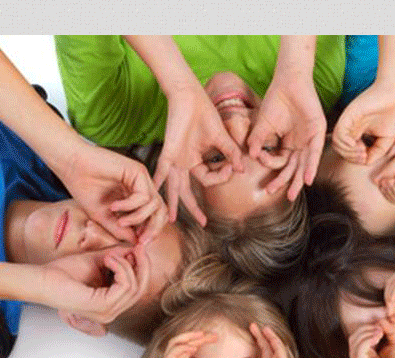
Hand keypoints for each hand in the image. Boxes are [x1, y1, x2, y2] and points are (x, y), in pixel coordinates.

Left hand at [40, 244, 150, 331]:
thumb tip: (137, 249)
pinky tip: (107, 260)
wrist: (43, 278)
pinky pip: (125, 286)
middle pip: (141, 289)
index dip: (142, 267)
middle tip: (137, 247)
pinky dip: (120, 268)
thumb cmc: (63, 272)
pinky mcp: (101, 307)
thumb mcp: (98, 261)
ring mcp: (106, 313)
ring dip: (125, 264)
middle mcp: (110, 313)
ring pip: (134, 286)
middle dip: (143, 265)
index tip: (138, 248)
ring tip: (109, 256)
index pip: (138, 289)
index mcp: (110, 305)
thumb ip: (118, 258)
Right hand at [61, 143, 165, 245]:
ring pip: (155, 205)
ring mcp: (141, 178)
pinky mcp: (138, 171)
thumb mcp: (103, 216)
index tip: (139, 243)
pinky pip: (144, 196)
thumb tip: (137, 242)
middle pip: (161, 211)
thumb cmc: (83, 188)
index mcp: (136, 195)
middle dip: (154, 229)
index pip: (155, 215)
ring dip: (138, 218)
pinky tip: (114, 206)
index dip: (151, 231)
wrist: (70, 165)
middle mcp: (142, 186)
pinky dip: (130, 206)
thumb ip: (120, 229)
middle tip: (141, 240)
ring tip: (120, 221)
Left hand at [154, 81, 242, 225]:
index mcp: (197, 160)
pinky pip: (162, 169)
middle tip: (202, 223)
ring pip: (173, 186)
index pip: (209, 178)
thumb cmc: (204, 114)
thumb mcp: (221, 138)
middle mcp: (185, 163)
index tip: (233, 166)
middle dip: (194, 208)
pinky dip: (157, 180)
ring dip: (173, 203)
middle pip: (188, 191)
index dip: (222, 176)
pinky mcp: (169, 151)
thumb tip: (243, 169)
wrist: (190, 97)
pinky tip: (152, 190)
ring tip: (170, 219)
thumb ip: (231, 154)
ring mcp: (176, 159)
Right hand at [247, 71, 326, 200]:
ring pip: (304, 164)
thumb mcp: (262, 125)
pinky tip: (307, 179)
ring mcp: (309, 139)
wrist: (288, 82)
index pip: (281, 162)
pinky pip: (314, 153)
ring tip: (292, 193)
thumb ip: (257, 141)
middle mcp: (299, 144)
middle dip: (287, 182)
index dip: (273, 168)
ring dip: (299, 180)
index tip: (263, 165)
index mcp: (288, 144)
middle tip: (281, 196)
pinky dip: (310, 166)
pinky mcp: (317, 133)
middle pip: (294, 168)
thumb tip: (250, 156)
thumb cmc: (275, 101)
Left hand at [332, 78, 394, 164]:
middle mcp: (349, 128)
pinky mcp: (348, 116)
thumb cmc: (392, 114)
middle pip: (340, 149)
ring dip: (349, 152)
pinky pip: (338, 134)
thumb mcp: (386, 139)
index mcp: (356, 133)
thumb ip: (377, 152)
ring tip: (363, 150)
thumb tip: (366, 162)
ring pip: (337, 144)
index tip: (366, 157)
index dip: (355, 159)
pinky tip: (358, 144)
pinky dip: (346, 143)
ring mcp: (348, 122)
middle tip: (364, 155)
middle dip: (351, 157)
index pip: (347, 151)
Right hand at [349, 320, 394, 357]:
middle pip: (353, 339)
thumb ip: (389, 329)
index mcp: (365, 357)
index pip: (356, 338)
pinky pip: (358, 352)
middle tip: (380, 329)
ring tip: (380, 333)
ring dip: (366, 334)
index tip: (380, 325)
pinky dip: (366, 341)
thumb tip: (380, 320)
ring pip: (354, 343)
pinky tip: (377, 338)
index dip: (366, 328)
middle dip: (365, 329)